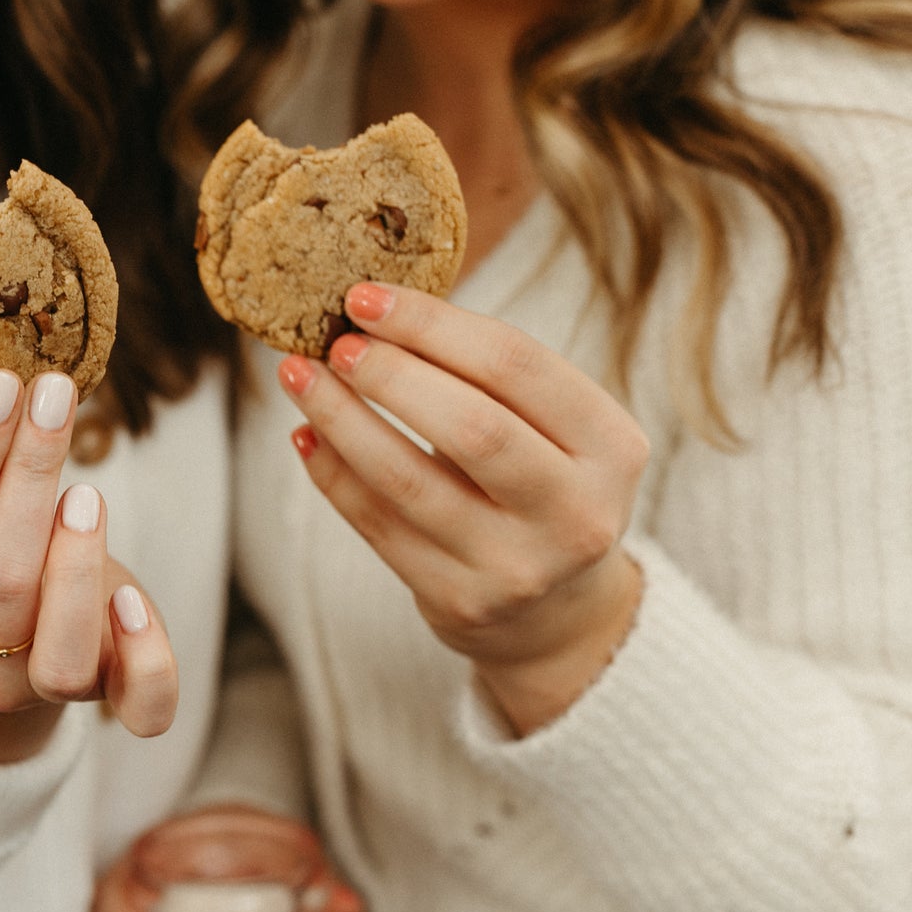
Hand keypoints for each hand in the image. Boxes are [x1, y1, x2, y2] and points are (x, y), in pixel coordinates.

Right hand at [0, 370, 177, 763]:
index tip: (0, 386)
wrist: (5, 671)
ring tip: (86, 492)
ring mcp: (39, 697)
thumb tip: (17, 383)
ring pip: (60, 656)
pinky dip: (147, 656)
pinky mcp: (107, 705)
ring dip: (75, 565)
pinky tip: (136, 599)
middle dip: (27, 478)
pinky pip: (139, 707)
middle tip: (53, 397)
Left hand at [278, 283, 649, 731]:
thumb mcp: (554, 430)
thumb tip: (372, 310)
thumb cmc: (541, 486)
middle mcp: (576, 512)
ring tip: (299, 375)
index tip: (366, 297)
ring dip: (341, 420)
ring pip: (409, 482)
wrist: (559, 614)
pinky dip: (333, 475)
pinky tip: (305, 435)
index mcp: (612, 447)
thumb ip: (489, 376)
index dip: (432, 325)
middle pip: (471, 426)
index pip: (515, 366)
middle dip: (390, 374)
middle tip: (334, 341)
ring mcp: (518, 567)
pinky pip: (378, 527)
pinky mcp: (461, 603)